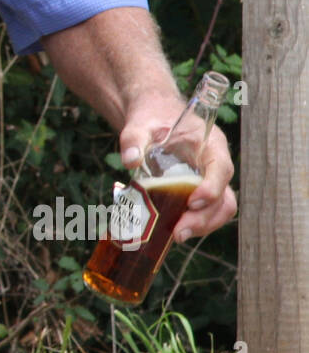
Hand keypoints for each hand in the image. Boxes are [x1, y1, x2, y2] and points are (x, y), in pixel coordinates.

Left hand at [118, 92, 236, 242]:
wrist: (153, 117)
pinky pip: (205, 213)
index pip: (221, 168)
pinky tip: (171, 231)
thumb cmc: (151, 117)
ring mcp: (210, 180)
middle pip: (224, 197)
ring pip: (219, 210)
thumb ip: (133, 139)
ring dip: (201, 226)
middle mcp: (215, 164)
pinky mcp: (198, 192)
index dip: (211, 188)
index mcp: (210, 143)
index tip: (191, 202)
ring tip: (176, 236)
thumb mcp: (140, 124)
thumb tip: (129, 160)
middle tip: (179, 232)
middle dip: (204, 218)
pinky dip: (193, 224)